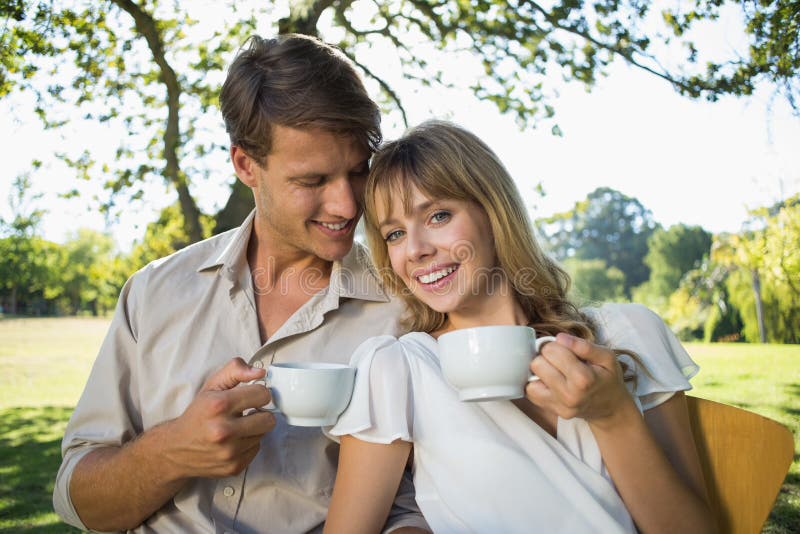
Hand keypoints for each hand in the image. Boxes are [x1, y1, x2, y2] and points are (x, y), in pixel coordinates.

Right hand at [162, 357, 275, 479]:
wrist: (176, 448)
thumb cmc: (197, 414)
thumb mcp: (212, 385)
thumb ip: (236, 370)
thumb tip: (260, 372)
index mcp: (218, 405)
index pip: (262, 395)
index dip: (258, 394)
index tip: (251, 396)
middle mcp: (223, 430)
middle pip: (269, 419)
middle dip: (260, 413)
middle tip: (246, 413)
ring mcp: (229, 452)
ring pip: (263, 435)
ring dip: (253, 429)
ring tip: (236, 427)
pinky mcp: (234, 467)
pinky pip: (256, 449)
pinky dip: (248, 444)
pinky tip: (233, 441)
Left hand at [525, 333, 634, 424]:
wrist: (611, 407)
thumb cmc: (608, 378)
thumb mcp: (606, 357)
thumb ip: (584, 346)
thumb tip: (560, 338)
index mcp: (583, 379)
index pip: (551, 351)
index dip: (556, 345)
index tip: (565, 349)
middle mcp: (569, 395)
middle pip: (537, 364)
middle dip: (546, 357)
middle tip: (559, 360)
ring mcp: (560, 406)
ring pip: (529, 380)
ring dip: (540, 372)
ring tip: (555, 371)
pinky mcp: (553, 411)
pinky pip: (531, 393)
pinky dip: (537, 384)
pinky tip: (550, 382)